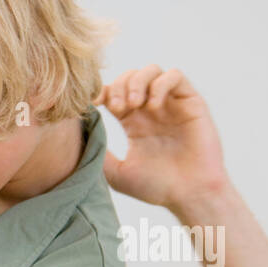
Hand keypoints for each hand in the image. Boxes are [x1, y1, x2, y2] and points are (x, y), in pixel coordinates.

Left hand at [94, 66, 228, 214]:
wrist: (189, 195)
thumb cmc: (156, 187)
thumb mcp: (117, 173)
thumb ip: (99, 154)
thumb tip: (75, 140)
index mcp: (133, 123)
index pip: (114, 93)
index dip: (101, 93)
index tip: (92, 105)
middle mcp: (152, 110)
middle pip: (130, 77)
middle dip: (118, 86)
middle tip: (116, 107)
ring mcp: (172, 104)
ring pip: (151, 71)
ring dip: (137, 81)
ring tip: (132, 104)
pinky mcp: (192, 102)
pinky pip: (176, 76)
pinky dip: (160, 84)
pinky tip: (152, 106)